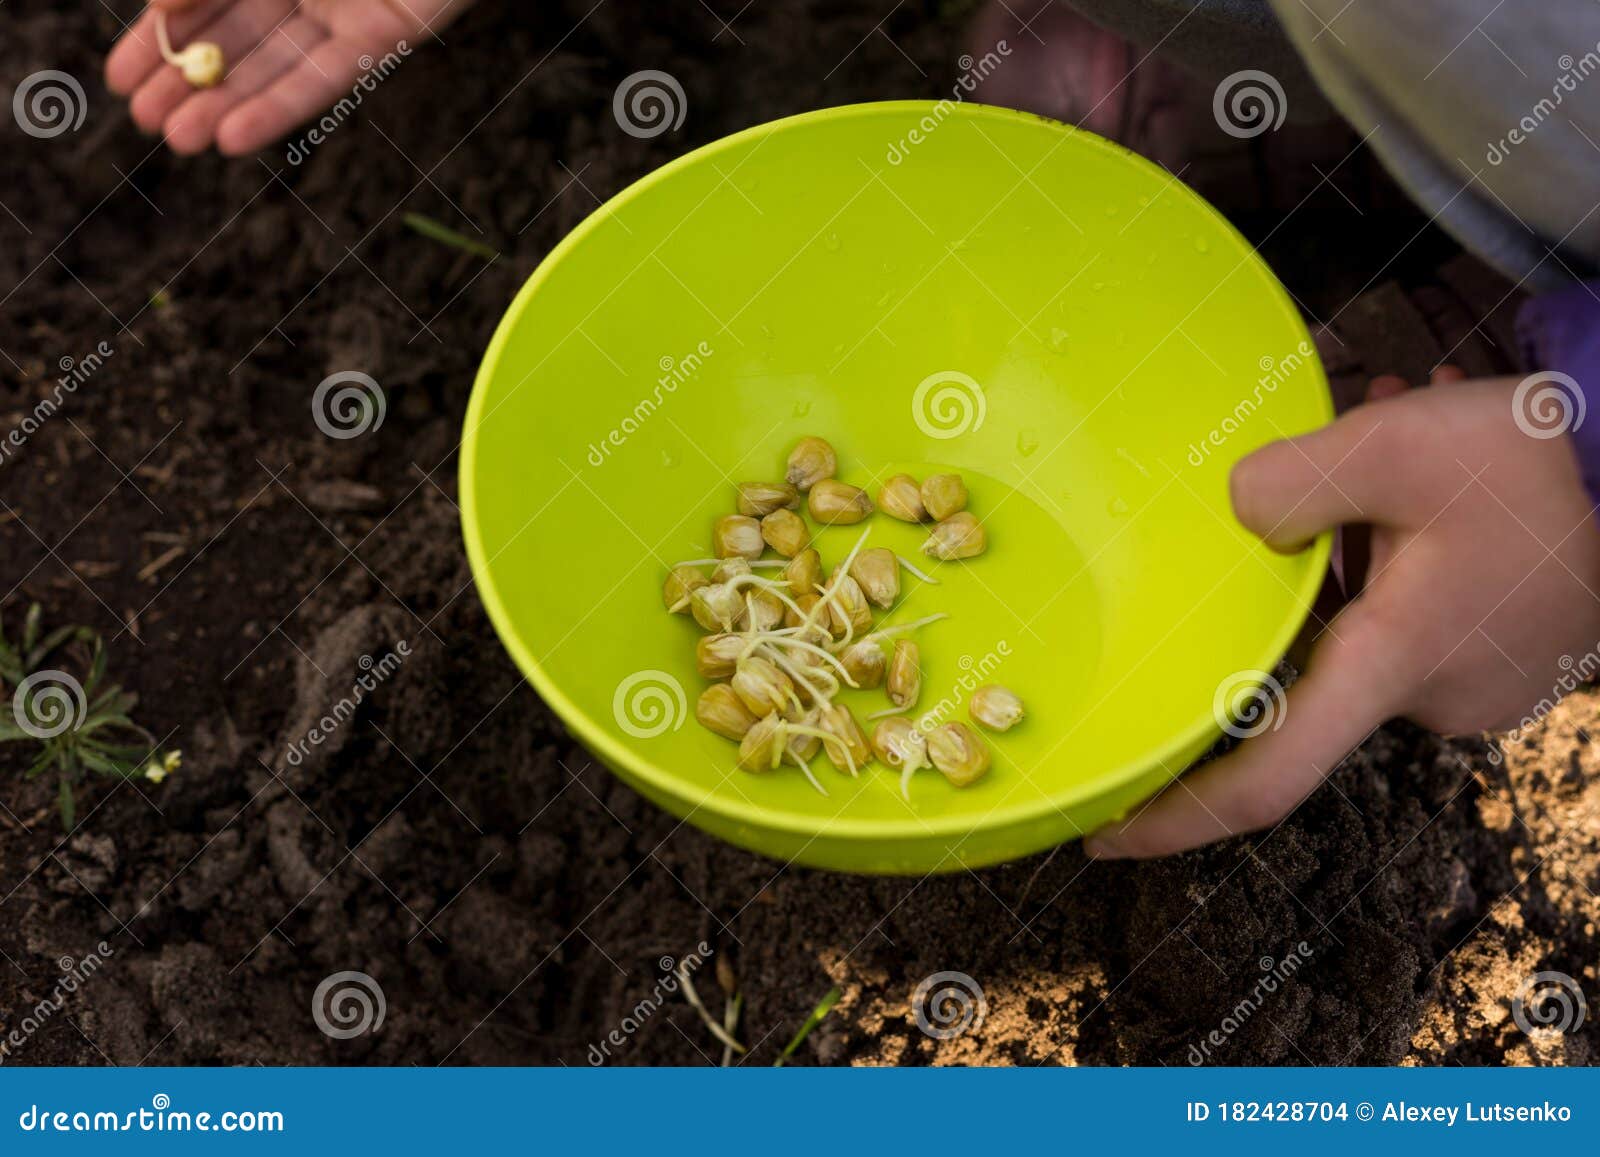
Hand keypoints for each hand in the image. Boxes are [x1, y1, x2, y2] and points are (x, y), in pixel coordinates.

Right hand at [105, 0, 469, 155]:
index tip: (121, 82)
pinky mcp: (385, 38)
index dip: (161, 44)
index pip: (202, 6)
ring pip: (279, 71)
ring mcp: (341, 16)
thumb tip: (164, 6)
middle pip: (238, 46)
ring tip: (180, 140)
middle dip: (191, 85)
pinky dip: (281, 108)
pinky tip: (234, 136)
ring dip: (229, 108)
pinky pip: (328, 79)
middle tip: (146, 122)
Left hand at [1085, 370, 1599, 857]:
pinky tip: (1414, 479)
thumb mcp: (1397, 446)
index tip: (1105, 834)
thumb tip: (1237, 511)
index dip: (1178, 817)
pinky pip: (1409, 608)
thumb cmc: (1547, 464)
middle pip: (1303, 664)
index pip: (1267, 778)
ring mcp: (1469, 678)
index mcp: (1391, 667)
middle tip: (1303, 494)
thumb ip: (1290, 482)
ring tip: (1377, 449)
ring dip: (1348, 544)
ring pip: (1359, 620)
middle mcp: (1427, 696)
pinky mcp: (1496, 649)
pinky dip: (1391, 549)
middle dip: (1284, 583)